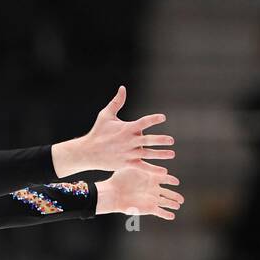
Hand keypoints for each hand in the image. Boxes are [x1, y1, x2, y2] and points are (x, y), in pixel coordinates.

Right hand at [52, 86, 174, 175]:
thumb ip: (116, 102)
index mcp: (127, 128)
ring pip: (148, 154)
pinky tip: (163, 172)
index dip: (153, 119)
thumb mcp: (105, 115)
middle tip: (171, 140)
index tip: (163, 118)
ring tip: (171, 154)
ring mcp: (129, 153)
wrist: (88, 152)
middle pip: (149, 140)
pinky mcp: (126, 163)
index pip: (143, 122)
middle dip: (161, 140)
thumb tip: (122, 88)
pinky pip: (142, 167)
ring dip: (160, 154)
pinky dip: (153, 169)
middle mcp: (129, 141)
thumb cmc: (97, 132)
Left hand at [95, 164, 183, 219]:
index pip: (164, 178)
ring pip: (165, 202)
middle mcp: (151, 189)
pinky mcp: (147, 208)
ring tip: (178, 205)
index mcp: (150, 179)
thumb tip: (142, 138)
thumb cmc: (120, 178)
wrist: (113, 193)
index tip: (176, 181)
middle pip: (167, 192)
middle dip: (174, 195)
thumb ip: (141, 157)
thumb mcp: (133, 165)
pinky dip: (166, 214)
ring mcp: (150, 199)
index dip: (171, 180)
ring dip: (172, 204)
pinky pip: (159, 212)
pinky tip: (172, 216)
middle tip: (182, 199)